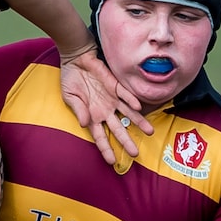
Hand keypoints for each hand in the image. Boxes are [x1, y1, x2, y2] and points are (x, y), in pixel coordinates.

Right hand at [59, 45, 152, 165]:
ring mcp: (113, 99)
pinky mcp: (116, 86)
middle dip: (126, 141)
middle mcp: (105, 110)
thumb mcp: (69, 97)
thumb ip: (79, 110)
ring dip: (139, 122)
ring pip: (128, 114)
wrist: (76, 59)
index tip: (112, 162)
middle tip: (135, 153)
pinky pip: (126, 95)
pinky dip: (132, 100)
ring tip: (150, 132)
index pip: (100, 137)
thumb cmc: (70, 79)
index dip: (106, 149)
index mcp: (92, 116)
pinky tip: (138, 107)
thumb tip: (86, 124)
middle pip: (118, 129)